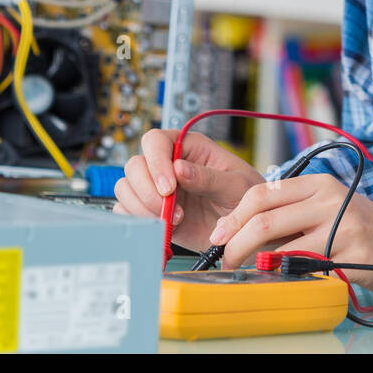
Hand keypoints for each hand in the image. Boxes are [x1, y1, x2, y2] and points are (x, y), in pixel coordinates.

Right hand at [112, 127, 264, 252]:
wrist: (244, 231)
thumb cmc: (245, 199)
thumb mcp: (236, 186)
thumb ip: (209, 178)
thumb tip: (179, 169)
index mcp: (188, 147)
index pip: (155, 140)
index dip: (156, 162)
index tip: (169, 188)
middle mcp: (167, 164)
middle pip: (134, 166)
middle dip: (148, 191)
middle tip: (172, 211)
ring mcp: (157, 188)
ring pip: (127, 188)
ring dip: (144, 208)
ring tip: (174, 221)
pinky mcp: (151, 211)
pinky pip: (127, 211)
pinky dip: (139, 221)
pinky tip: (164, 228)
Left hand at [208, 172, 372, 292]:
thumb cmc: (364, 232)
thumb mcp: (328, 211)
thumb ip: (292, 217)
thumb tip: (242, 234)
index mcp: (318, 183)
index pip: (262, 193)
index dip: (234, 216)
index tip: (219, 236)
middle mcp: (328, 197)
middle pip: (264, 216)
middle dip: (235, 240)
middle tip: (224, 258)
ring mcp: (341, 223)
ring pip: (279, 242)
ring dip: (254, 260)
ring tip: (245, 270)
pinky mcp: (350, 250)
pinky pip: (305, 264)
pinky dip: (283, 273)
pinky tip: (278, 277)